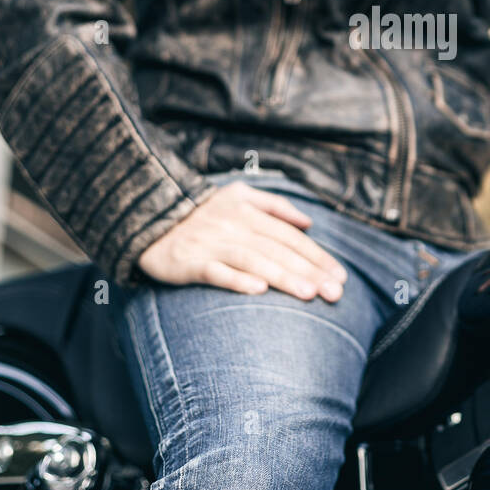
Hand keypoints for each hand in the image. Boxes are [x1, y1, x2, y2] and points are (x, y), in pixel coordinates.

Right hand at [137, 181, 348, 299]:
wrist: (149, 217)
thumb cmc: (203, 213)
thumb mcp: (239, 195)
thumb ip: (275, 205)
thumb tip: (309, 221)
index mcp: (249, 211)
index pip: (291, 236)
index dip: (317, 256)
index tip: (340, 276)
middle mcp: (234, 226)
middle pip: (278, 250)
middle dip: (310, 271)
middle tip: (335, 293)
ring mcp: (212, 244)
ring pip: (254, 261)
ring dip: (282, 277)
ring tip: (308, 294)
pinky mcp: (190, 262)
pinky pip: (216, 272)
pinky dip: (237, 280)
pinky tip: (258, 290)